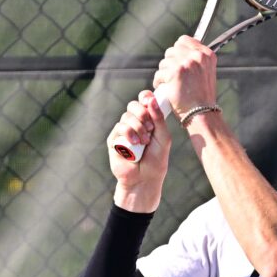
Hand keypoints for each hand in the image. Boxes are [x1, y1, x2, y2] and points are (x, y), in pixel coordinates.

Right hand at [108, 89, 167, 207]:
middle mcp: (134, 124)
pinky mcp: (113, 140)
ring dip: (138, 128)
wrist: (145, 179)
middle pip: (133, 105)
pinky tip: (134, 145)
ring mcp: (123, 131)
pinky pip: (119, 128)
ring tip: (144, 142)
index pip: (143, 101)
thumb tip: (151, 98)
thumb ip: (158, 118)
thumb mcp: (163, 137)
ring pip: (126, 117)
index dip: (145, 97)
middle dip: (142, 113)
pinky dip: (128, 134)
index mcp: (147, 120)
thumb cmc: (156, 160)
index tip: (149, 100)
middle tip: (150, 128)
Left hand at [154, 36, 218, 119]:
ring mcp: (186, 63)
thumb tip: (180, 51)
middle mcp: (197, 56)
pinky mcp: (175, 72)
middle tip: (172, 77)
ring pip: (164, 63)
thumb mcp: (205, 73)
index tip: (176, 62)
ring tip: (170, 85)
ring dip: (164, 74)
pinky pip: (159, 74)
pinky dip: (159, 83)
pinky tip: (166, 90)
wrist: (202, 113)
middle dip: (169, 64)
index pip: (184, 40)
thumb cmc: (201, 98)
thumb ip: (196, 61)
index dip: (177, 51)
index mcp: (206, 54)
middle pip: (172, 51)